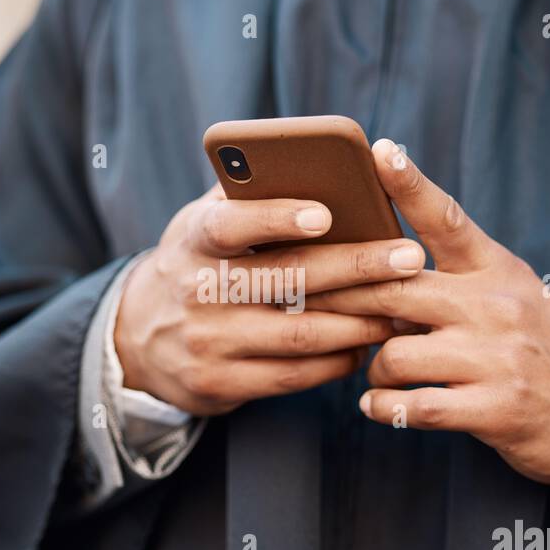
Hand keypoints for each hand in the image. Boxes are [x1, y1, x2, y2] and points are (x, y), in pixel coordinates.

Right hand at [116, 183, 426, 415]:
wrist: (139, 338)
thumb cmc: (197, 264)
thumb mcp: (202, 224)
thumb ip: (246, 197)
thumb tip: (316, 165)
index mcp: (195, 240)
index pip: (233, 224)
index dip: (277, 217)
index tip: (327, 213)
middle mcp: (198, 290)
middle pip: (287, 278)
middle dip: (356, 267)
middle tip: (410, 257)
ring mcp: (208, 341)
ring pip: (298, 333)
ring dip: (358, 322)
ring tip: (400, 308)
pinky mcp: (218, 383)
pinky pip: (291, 375)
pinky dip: (335, 361)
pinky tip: (363, 347)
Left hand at [306, 140, 549, 484]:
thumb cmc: (542, 346)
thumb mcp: (512, 293)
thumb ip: (454, 279)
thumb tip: (378, 271)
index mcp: (496, 270)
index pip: (447, 219)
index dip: (411, 183)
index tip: (381, 150)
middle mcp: (496, 306)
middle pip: (395, 290)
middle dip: (346, 298)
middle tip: (316, 303)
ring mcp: (497, 358)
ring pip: (395, 354)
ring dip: (374, 367)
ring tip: (379, 372)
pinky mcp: (496, 408)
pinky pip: (414, 406)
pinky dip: (384, 407)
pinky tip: (377, 405)